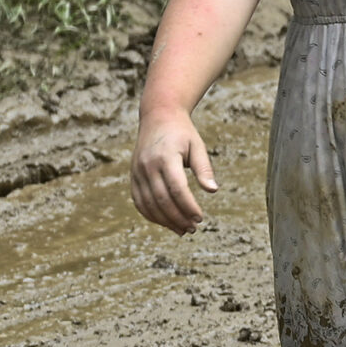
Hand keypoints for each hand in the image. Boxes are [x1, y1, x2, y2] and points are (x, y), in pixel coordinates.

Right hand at [131, 109, 217, 234]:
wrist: (158, 116)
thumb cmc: (182, 133)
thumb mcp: (198, 146)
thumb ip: (204, 169)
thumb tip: (213, 191)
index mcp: (166, 157)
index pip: (177, 189)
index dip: (188, 207)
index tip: (200, 218)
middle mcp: (148, 165)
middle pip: (162, 200)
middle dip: (178, 218)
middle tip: (192, 228)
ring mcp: (137, 171)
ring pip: (148, 204)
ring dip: (165, 221)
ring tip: (182, 230)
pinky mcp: (133, 176)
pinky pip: (139, 201)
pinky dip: (151, 215)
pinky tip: (166, 223)